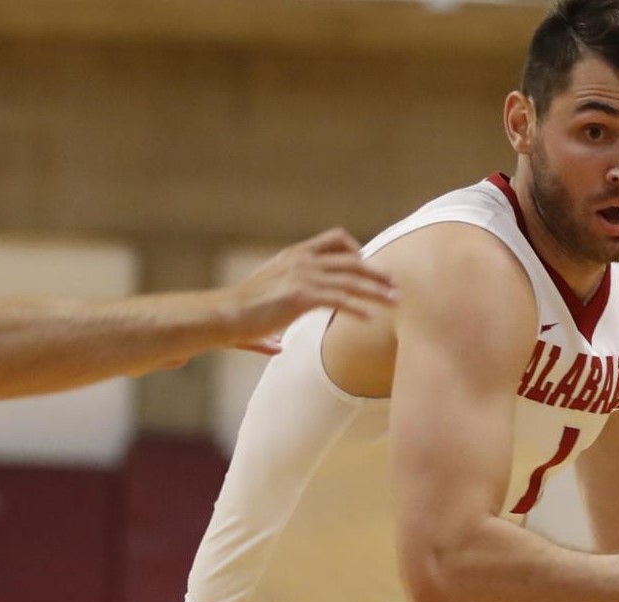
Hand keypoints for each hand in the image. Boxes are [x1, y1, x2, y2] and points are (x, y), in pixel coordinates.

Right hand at [225, 227, 397, 353]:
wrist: (223, 316)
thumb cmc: (237, 317)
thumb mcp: (260, 309)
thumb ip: (273, 324)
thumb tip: (276, 346)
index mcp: (294, 254)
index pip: (335, 238)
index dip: (356, 250)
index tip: (369, 266)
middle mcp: (301, 260)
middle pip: (351, 259)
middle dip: (377, 272)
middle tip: (396, 285)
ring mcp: (302, 276)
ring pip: (351, 280)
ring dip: (377, 291)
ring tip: (395, 302)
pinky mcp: (301, 296)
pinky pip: (339, 300)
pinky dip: (358, 308)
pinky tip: (369, 319)